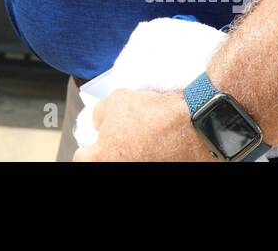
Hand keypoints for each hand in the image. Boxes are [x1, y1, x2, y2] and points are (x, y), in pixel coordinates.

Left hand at [73, 89, 215, 161]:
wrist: (195, 125)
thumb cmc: (154, 114)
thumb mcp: (114, 101)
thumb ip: (98, 116)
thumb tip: (98, 124)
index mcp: (101, 159)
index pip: (82, 159)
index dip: (90, 148)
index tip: (96, 143)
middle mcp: (120, 171)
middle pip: (106, 163)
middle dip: (111, 153)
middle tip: (121, 142)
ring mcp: (144, 175)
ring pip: (130, 163)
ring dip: (133, 157)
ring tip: (145, 144)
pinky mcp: (168, 171)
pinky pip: (153, 162)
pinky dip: (153, 158)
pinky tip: (159, 149)